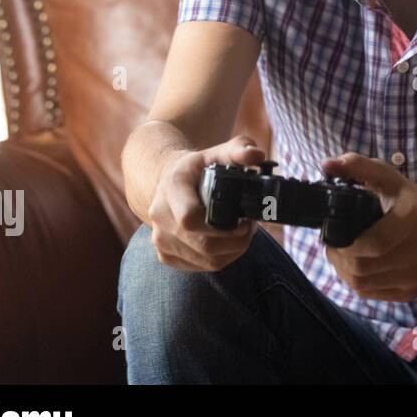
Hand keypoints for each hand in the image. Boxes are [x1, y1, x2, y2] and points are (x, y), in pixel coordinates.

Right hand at [148, 134, 265, 270]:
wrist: (166, 181)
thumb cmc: (197, 168)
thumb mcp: (217, 153)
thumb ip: (239, 150)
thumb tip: (257, 155)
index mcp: (172, 188)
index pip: (190, 219)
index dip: (222, 227)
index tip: (244, 221)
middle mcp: (160, 215)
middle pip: (203, 245)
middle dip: (235, 242)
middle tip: (250, 229)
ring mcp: (159, 238)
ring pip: (204, 260)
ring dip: (231, 252)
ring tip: (241, 234)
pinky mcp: (164, 254)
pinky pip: (198, 266)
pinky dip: (219, 259)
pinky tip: (227, 244)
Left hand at [320, 153, 416, 303]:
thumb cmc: (410, 202)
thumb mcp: (389, 177)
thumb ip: (359, 167)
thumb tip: (326, 165)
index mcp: (413, 220)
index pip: (375, 243)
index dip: (347, 244)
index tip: (333, 235)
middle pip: (363, 267)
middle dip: (339, 257)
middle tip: (333, 245)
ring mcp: (414, 276)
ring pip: (362, 283)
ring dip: (343, 270)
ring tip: (342, 255)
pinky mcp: (410, 291)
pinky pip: (370, 293)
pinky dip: (356, 282)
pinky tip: (356, 266)